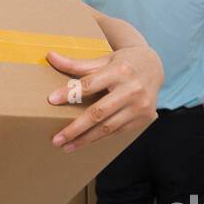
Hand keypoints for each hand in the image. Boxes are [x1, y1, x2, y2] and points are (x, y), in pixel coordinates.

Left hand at [45, 44, 160, 151]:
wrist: (154, 67)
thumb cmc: (123, 62)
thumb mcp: (102, 60)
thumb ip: (76, 64)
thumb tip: (50, 56)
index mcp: (119, 71)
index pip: (89, 84)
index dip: (70, 93)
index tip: (51, 100)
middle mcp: (131, 89)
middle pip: (98, 112)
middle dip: (75, 128)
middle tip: (57, 139)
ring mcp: (139, 106)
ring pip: (107, 127)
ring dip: (85, 139)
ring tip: (67, 146)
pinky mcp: (143, 118)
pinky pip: (117, 131)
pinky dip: (99, 137)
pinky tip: (85, 142)